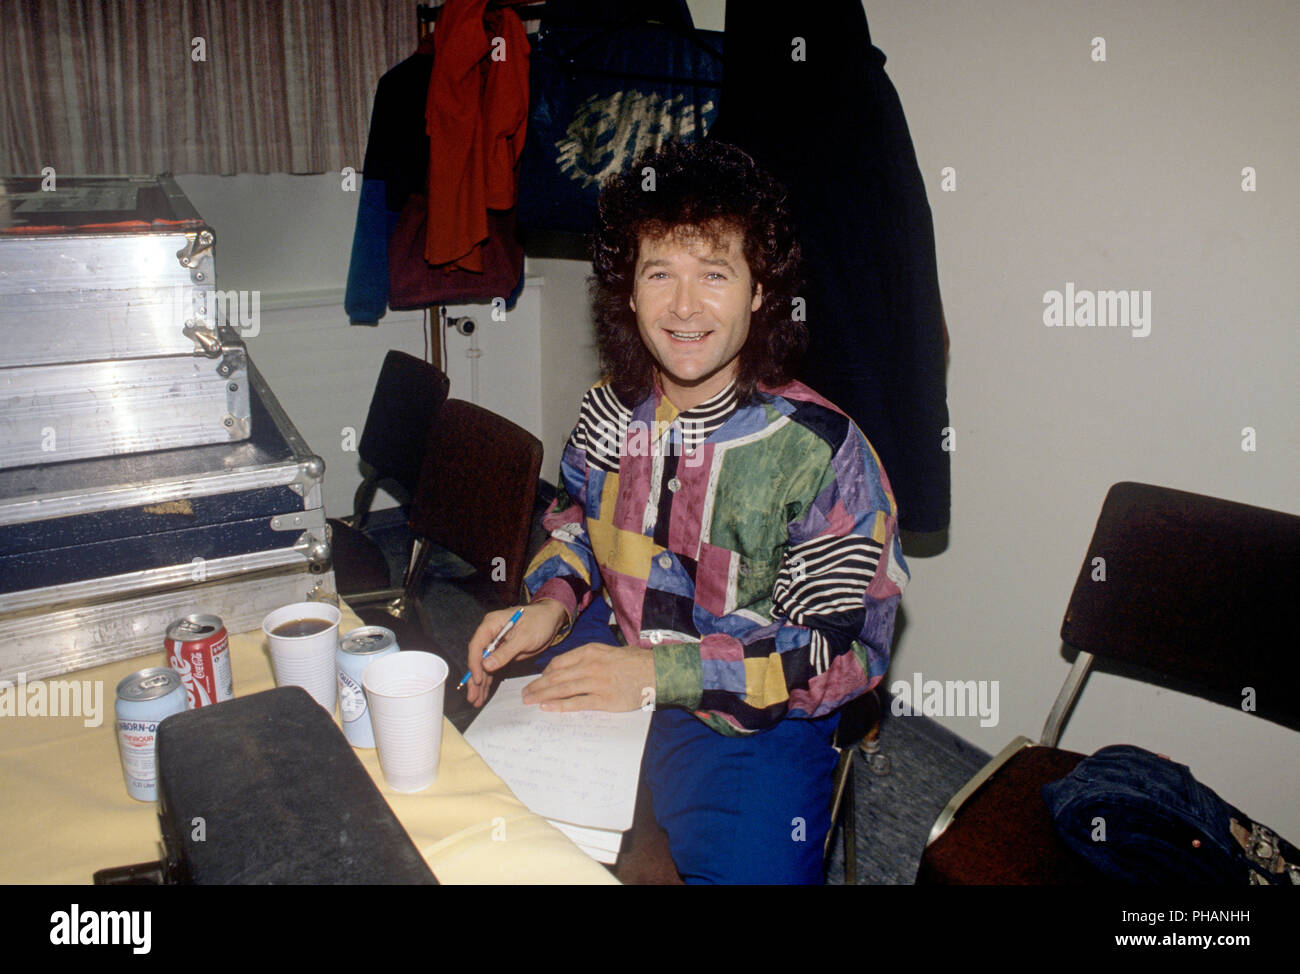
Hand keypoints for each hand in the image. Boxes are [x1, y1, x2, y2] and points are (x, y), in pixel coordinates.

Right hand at [465, 600, 567, 707]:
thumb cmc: (539, 621)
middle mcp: (489, 635)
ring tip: (476, 701)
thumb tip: (486, 665)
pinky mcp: (502, 654)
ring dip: (479, 684)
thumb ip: (505, 652)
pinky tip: (483, 694)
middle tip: (472, 697)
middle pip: (477, 658)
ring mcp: (495, 645)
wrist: (551, 620)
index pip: (477, 645)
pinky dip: (488, 681)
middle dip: (474, 678)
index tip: (477, 679)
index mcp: (491, 624)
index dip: (475, 663)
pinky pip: (492, 669)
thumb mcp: (524, 637)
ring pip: (483, 666)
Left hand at [521, 643, 655, 712]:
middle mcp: (590, 666)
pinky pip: (577, 703)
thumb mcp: (607, 652)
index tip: (538, 681)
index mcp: (590, 652)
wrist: (655, 672)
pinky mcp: (604, 700)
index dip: (545, 673)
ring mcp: (596, 683)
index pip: (559, 662)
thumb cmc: (632, 662)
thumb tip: (566, 669)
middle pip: (556, 676)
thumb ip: (587, 659)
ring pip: (562, 689)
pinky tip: (547, 707)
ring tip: (529, 701)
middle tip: (524, 694)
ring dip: (542, 696)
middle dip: (537, 686)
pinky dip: (559, 706)